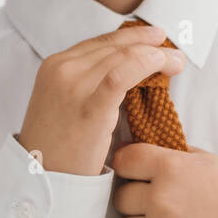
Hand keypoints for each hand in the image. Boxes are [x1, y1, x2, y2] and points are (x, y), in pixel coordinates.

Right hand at [17, 24, 185, 176]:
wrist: (40, 180)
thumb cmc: (57, 148)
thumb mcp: (63, 104)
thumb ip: (86, 84)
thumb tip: (126, 74)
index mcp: (54, 65)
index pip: (101, 42)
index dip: (132, 37)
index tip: (155, 40)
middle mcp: (62, 68)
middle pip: (114, 45)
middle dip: (149, 44)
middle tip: (174, 51)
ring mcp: (73, 85)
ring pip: (123, 55)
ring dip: (156, 55)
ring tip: (177, 62)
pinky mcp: (89, 107)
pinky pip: (122, 75)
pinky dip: (146, 64)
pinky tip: (163, 65)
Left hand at [111, 143, 217, 217]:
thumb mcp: (201, 159)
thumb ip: (166, 154)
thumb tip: (128, 148)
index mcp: (169, 166)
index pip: (123, 161)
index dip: (127, 167)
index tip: (134, 174)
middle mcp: (162, 197)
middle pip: (121, 198)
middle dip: (134, 201)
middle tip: (153, 204)